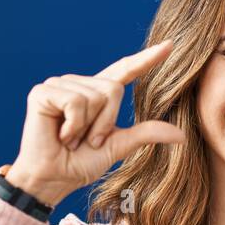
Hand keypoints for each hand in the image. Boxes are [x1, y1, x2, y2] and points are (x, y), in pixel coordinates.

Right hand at [5, 39, 186, 204]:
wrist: (53, 179)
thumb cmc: (80, 164)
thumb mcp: (119, 147)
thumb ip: (146, 134)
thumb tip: (182, 134)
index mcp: (98, 95)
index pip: (126, 70)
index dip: (147, 59)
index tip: (170, 45)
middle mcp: (80, 84)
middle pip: (113, 89)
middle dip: (105, 122)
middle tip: (87, 141)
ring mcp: (60, 84)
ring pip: (96, 96)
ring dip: (88, 127)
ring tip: (71, 139)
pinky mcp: (43, 91)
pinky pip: (76, 102)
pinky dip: (73, 125)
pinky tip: (61, 135)